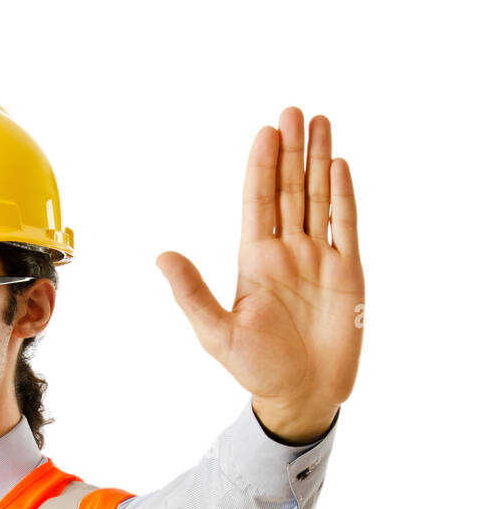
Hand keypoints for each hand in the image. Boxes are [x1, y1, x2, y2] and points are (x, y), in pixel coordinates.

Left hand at [157, 107, 364, 441]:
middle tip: (292, 111)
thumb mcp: (217, 334)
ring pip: (319, 200)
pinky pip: (345, 227)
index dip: (261, 167)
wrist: (301, 397)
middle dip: (291, 152)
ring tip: (319, 123)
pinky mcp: (347, 274)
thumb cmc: (257, 369)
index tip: (265, 132)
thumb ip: (192, 294)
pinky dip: (343, 197)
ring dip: (318, 162)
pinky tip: (338, 165)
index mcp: (255, 262)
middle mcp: (287, 254)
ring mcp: (318, 261)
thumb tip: (161, 257)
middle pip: (290, 191)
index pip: (258, 203)